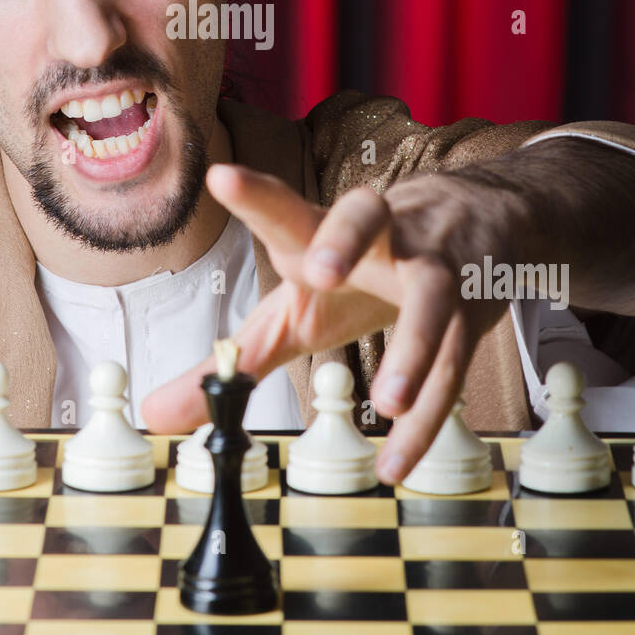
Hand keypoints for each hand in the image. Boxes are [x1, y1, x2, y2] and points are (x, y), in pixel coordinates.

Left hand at [140, 163, 514, 482]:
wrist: (483, 225)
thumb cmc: (367, 272)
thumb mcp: (300, 309)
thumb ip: (236, 359)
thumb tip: (152, 414)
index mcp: (324, 231)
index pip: (286, 210)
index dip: (255, 197)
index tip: (221, 178)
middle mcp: (381, 236)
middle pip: (365, 218)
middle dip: (343, 238)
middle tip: (319, 272)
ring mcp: (434, 265)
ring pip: (429, 296)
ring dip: (412, 346)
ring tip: (388, 402)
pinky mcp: (473, 306)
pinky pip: (455, 361)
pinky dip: (430, 415)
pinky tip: (398, 457)